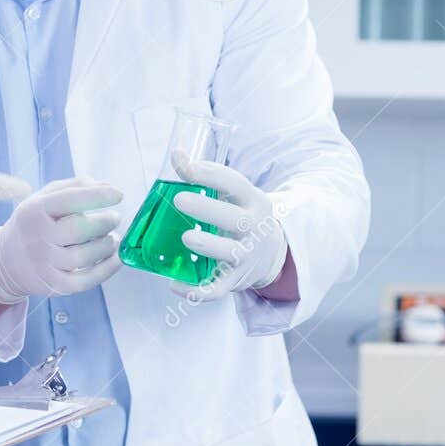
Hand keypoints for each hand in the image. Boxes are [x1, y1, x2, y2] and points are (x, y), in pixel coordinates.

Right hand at [0, 177, 124, 303]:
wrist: (6, 261)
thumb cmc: (33, 224)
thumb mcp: (44, 198)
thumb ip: (75, 188)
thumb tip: (108, 186)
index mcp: (35, 210)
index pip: (70, 199)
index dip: (98, 196)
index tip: (118, 195)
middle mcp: (38, 237)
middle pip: (79, 229)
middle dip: (105, 222)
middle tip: (115, 218)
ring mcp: (44, 264)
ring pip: (84, 256)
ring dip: (107, 245)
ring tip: (113, 238)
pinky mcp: (53, 285)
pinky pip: (85, 281)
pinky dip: (106, 270)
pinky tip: (115, 259)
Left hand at [168, 153, 289, 300]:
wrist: (270, 254)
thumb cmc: (241, 215)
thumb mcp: (232, 194)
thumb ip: (204, 175)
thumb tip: (177, 154)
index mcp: (252, 201)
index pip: (235, 184)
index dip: (211, 174)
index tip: (187, 167)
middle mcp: (253, 229)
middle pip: (235, 220)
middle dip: (208, 210)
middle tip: (180, 200)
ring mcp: (245, 256)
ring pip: (230, 254)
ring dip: (209, 246)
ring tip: (187, 238)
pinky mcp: (234, 280)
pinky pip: (217, 290)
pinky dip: (198, 292)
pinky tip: (174, 285)